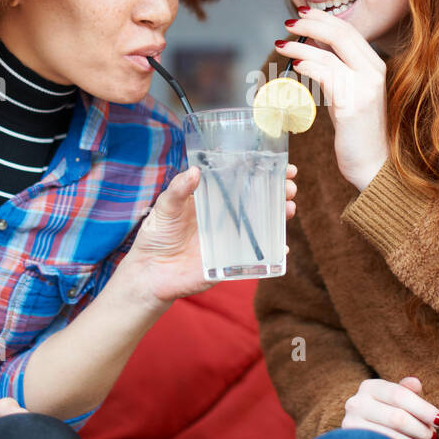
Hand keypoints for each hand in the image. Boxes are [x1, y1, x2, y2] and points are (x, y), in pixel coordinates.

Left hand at [122, 163, 298, 305]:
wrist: (150, 273)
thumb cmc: (156, 236)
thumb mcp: (164, 207)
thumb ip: (178, 190)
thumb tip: (194, 171)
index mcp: (213, 199)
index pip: (243, 180)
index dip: (264, 172)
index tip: (283, 165)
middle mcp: (227, 217)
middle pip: (260, 201)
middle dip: (279, 192)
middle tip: (289, 187)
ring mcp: (232, 239)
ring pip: (264, 225)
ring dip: (281, 216)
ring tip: (289, 208)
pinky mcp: (233, 261)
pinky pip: (258, 256)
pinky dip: (274, 252)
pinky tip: (283, 247)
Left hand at [276, 8, 388, 191]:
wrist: (373, 164)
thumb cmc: (357, 131)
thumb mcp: (350, 93)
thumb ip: (337, 69)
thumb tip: (312, 44)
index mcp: (375, 66)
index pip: (349, 31)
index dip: (324, 19)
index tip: (302, 13)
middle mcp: (374, 72)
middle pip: (341, 34)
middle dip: (311, 23)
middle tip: (288, 22)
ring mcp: (365, 87)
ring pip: (328, 53)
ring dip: (300, 46)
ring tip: (281, 45)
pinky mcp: (352, 104)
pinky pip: (325, 75)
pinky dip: (307, 66)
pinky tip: (295, 67)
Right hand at [341, 375, 438, 438]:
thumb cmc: (387, 414)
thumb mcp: (396, 400)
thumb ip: (406, 391)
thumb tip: (416, 383)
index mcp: (369, 386)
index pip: (399, 395)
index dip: (423, 408)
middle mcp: (355, 403)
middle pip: (397, 417)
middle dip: (420, 428)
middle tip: (434, 436)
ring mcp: (351, 424)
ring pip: (391, 435)